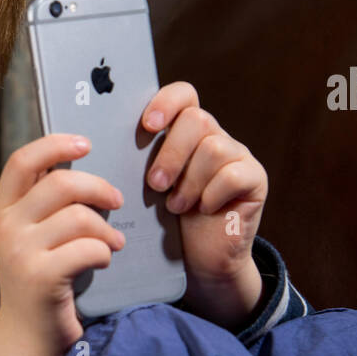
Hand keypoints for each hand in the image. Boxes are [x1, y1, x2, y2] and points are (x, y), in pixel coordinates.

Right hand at [0, 133, 125, 355]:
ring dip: (106, 229)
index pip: (22, 160)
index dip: (55, 145)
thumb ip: (45, 204)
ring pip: (79, 217)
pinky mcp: (40, 277)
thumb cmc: (39, 281)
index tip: (85, 144)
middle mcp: (6, 226)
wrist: (27, 337)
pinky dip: (104, 252)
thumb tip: (82, 167)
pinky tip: (103, 261)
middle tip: (116, 201)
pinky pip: (88, 248)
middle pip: (61, 183)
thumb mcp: (31, 237)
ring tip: (113, 242)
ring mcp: (20, 252)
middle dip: (98, 188)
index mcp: (3, 209)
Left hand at [140, 81, 266, 328]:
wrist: (199, 260)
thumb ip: (136, 163)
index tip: (147, 126)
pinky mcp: (255, 178)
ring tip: (175, 206)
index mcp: (185, 132)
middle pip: (197, 118)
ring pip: (214, 147)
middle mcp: (214, 136)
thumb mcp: (145, 189)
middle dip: (171, 153)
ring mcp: (237, 155)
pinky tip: (203, 210)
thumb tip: (101, 145)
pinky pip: (234, 173)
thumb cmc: (167, 223)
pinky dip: (213, 194)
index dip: (166, 102)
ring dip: (189, 181)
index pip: (183, 94)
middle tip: (155, 185)